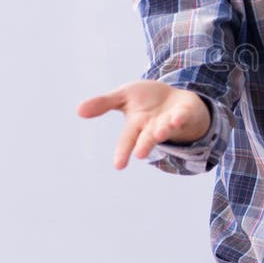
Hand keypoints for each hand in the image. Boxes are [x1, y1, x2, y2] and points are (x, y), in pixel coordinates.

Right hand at [77, 81, 210, 169]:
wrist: (176, 97)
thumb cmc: (147, 100)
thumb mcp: (123, 96)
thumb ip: (103, 103)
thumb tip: (78, 110)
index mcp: (137, 125)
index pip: (127, 140)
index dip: (123, 152)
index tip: (118, 166)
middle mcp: (153, 127)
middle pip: (147, 138)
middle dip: (144, 145)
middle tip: (140, 154)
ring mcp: (170, 122)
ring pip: (165, 129)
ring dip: (162, 131)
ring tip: (158, 134)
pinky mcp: (185, 114)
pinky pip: (183, 116)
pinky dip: (180, 118)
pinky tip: (177, 119)